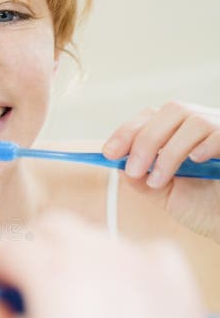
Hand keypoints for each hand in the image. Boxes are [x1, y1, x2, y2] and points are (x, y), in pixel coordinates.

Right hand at [0, 213, 216, 317]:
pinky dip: (117, 266)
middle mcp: (108, 260)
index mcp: (61, 278)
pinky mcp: (179, 288)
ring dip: (68, 259)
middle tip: (13, 292)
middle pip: (50, 228)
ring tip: (63, 307)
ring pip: (94, 238)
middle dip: (24, 252)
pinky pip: (139, 253)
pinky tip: (110, 301)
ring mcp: (149, 270)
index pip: (7, 245)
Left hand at [102, 101, 219, 242]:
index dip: (128, 131)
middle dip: (145, 141)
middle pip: (171, 111)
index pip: (151, 116)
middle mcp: (201, 124)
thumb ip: (142, 178)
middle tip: (133, 170)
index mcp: (180, 131)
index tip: (108, 153)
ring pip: (193, 121)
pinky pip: (219, 133)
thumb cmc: (201, 206)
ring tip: (159, 181)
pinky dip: (204, 145)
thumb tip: (118, 164)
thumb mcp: (164, 193)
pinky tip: (195, 161)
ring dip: (169, 152)